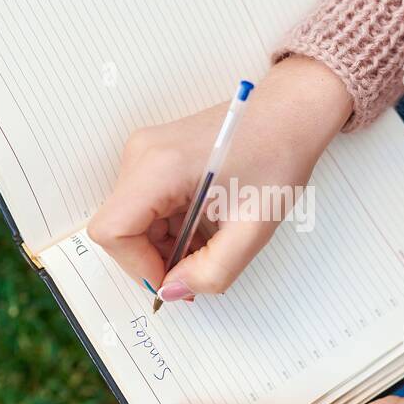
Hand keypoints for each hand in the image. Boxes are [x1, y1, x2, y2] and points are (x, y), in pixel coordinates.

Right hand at [87, 55, 351, 298]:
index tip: (175, 278)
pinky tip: (205, 225)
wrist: (291, 113)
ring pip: (132, 221)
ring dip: (165, 244)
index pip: (112, 231)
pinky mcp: (154, 156)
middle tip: (200, 265)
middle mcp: (142, 154)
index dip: (138, 266)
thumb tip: (172, 291)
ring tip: (211, 241)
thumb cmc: (279, 155)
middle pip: (119, 228)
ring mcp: (145, 152)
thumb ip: (212, 271)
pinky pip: (146, 206)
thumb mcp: (253, 228)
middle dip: (155, 257)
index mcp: (160, 166)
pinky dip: (171, 227)